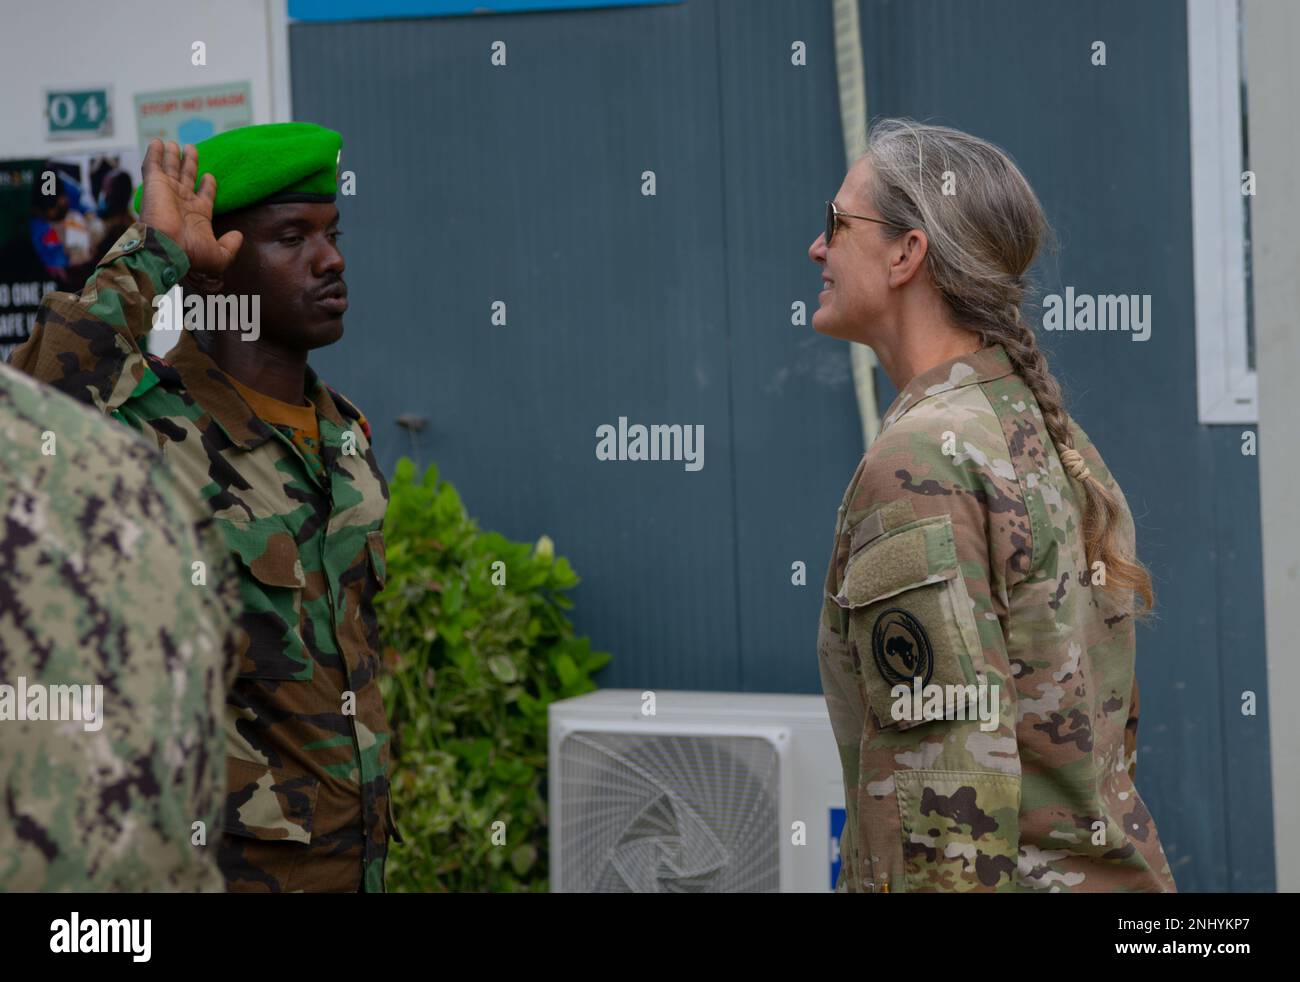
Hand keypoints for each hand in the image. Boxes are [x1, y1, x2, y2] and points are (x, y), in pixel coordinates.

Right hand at [139, 139, 242, 276]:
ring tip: (176, 144)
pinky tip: (157, 142)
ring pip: (171, 168)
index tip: (209, 175)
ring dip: (173, 156)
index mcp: (197, 215)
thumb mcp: (220, 256)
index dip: (208, 185)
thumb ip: (231, 246)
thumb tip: (239, 236)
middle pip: (187, 177)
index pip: (204, 195)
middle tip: (192, 149)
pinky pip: (153, 165)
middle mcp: (182, 202)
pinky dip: (154, 153)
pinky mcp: (154, 184)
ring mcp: (167, 192)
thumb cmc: (192, 254)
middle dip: (189, 164)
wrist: (167, 249)